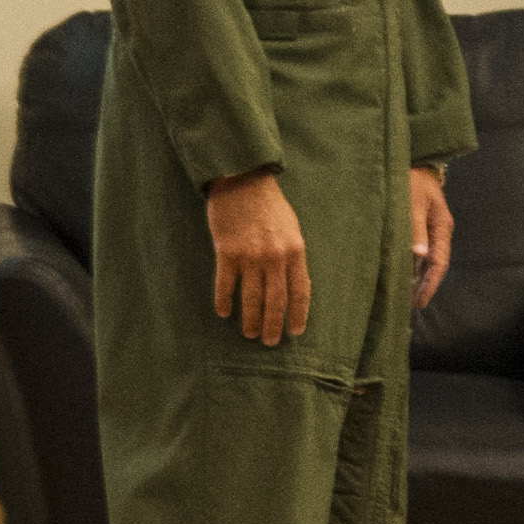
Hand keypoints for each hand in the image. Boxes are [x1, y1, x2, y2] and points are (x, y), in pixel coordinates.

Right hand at [208, 169, 310, 344]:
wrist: (242, 181)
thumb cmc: (269, 205)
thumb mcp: (292, 228)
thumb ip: (292, 256)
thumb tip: (291, 286)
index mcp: (295, 251)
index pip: (300, 291)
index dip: (298, 315)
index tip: (295, 332)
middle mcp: (274, 256)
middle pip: (276, 301)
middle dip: (273, 325)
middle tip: (269, 342)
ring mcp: (250, 255)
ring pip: (251, 297)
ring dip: (250, 319)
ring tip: (249, 334)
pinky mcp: (226, 251)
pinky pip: (225, 284)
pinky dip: (224, 300)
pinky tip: (224, 313)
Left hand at [410, 165, 453, 308]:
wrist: (414, 163)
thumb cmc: (412, 181)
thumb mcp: (413, 203)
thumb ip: (415, 229)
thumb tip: (419, 255)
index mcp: (442, 227)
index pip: (439, 262)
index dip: (431, 283)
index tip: (421, 301)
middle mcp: (439, 232)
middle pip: (435, 264)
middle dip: (426, 284)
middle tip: (413, 304)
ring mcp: (431, 230)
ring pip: (427, 260)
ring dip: (419, 277)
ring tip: (408, 296)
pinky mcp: (421, 227)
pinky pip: (420, 252)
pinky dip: (413, 266)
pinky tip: (405, 275)